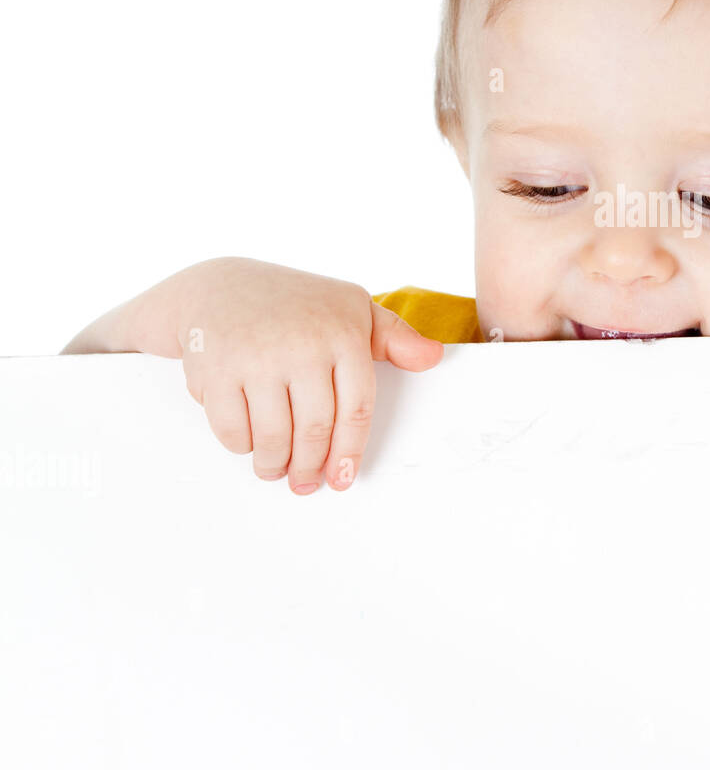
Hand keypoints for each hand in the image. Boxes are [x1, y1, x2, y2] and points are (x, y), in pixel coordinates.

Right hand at [170, 258, 442, 491]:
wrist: (221, 286)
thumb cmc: (296, 304)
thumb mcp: (351, 309)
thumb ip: (395, 338)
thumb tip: (433, 358)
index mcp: (342, 333)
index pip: (356, 409)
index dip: (349, 452)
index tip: (342, 478)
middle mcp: (301, 345)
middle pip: (314, 430)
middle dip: (310, 466)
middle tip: (306, 482)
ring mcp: (257, 358)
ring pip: (273, 437)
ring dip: (275, 465)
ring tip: (277, 469)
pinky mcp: (215, 370)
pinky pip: (233, 430)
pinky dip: (242, 446)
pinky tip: (250, 443)